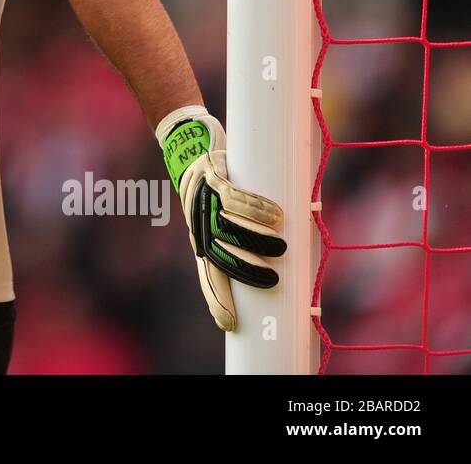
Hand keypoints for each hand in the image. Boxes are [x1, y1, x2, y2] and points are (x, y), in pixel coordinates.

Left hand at [157, 106, 287, 331]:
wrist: (190, 147)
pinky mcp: (214, 176)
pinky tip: (277, 214)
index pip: (208, 274)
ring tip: (282, 248)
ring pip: (229, 227)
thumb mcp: (216, 216)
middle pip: (220, 255)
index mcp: (201, 237)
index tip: (229, 324)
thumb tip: (280, 266)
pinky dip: (257, 207)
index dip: (215, 299)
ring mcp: (205, 199)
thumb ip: (238, 239)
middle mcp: (201, 221)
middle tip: (273, 282)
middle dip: (246, 272)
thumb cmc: (212, 189)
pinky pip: (235, 196)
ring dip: (257, 239)